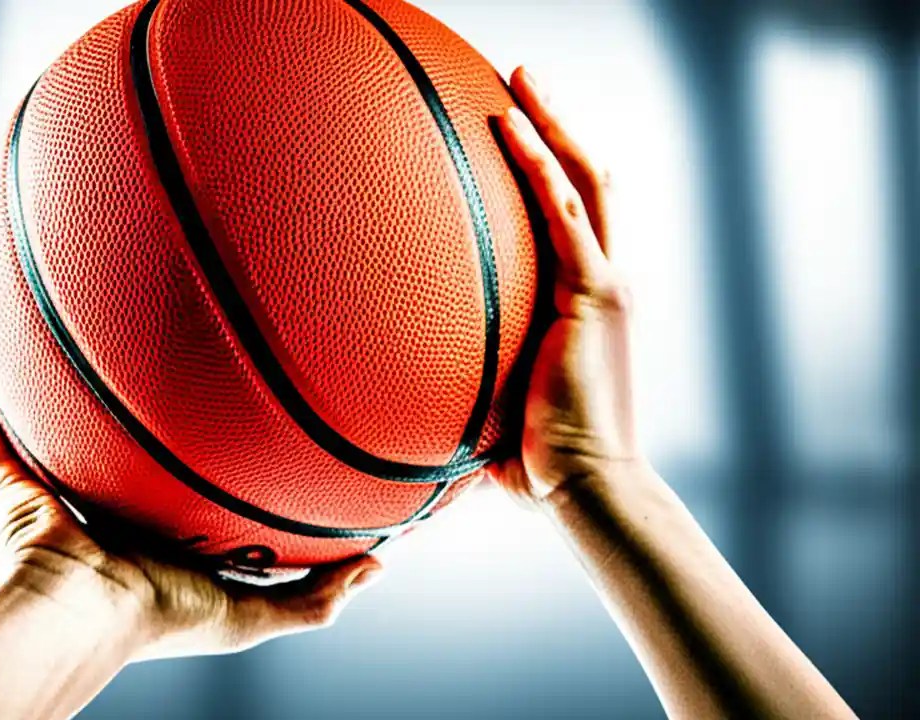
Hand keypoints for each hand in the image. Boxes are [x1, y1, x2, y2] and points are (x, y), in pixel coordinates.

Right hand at [0, 317, 381, 661]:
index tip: (206, 389)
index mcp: (147, 518)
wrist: (87, 617)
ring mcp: (47, 482)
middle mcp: (95, 494)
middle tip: (120, 325)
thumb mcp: (256, 609)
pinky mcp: (5, 479)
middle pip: (96, 427)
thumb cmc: (163, 618)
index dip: (181, 435)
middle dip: (102, 385)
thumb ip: (320, 594)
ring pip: (30, 410)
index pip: (163, 467)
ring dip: (22, 364)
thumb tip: (381, 566)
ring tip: (27, 303)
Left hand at [491, 67, 647, 500]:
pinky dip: (541, 166)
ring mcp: (607, 285)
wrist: (586, 488)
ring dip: (551, 125)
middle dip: (556, 124)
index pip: (575, 217)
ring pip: (584, 182)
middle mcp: (606, 282)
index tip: (513, 132)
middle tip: (519, 79)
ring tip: (518, 77)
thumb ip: (471, 388)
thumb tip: (413, 405)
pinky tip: (511, 129)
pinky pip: (567, 214)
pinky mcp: (598, 295)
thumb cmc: (544, 462)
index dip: (549, 168)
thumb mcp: (502, 407)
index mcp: (588, 303)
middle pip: (588, 180)